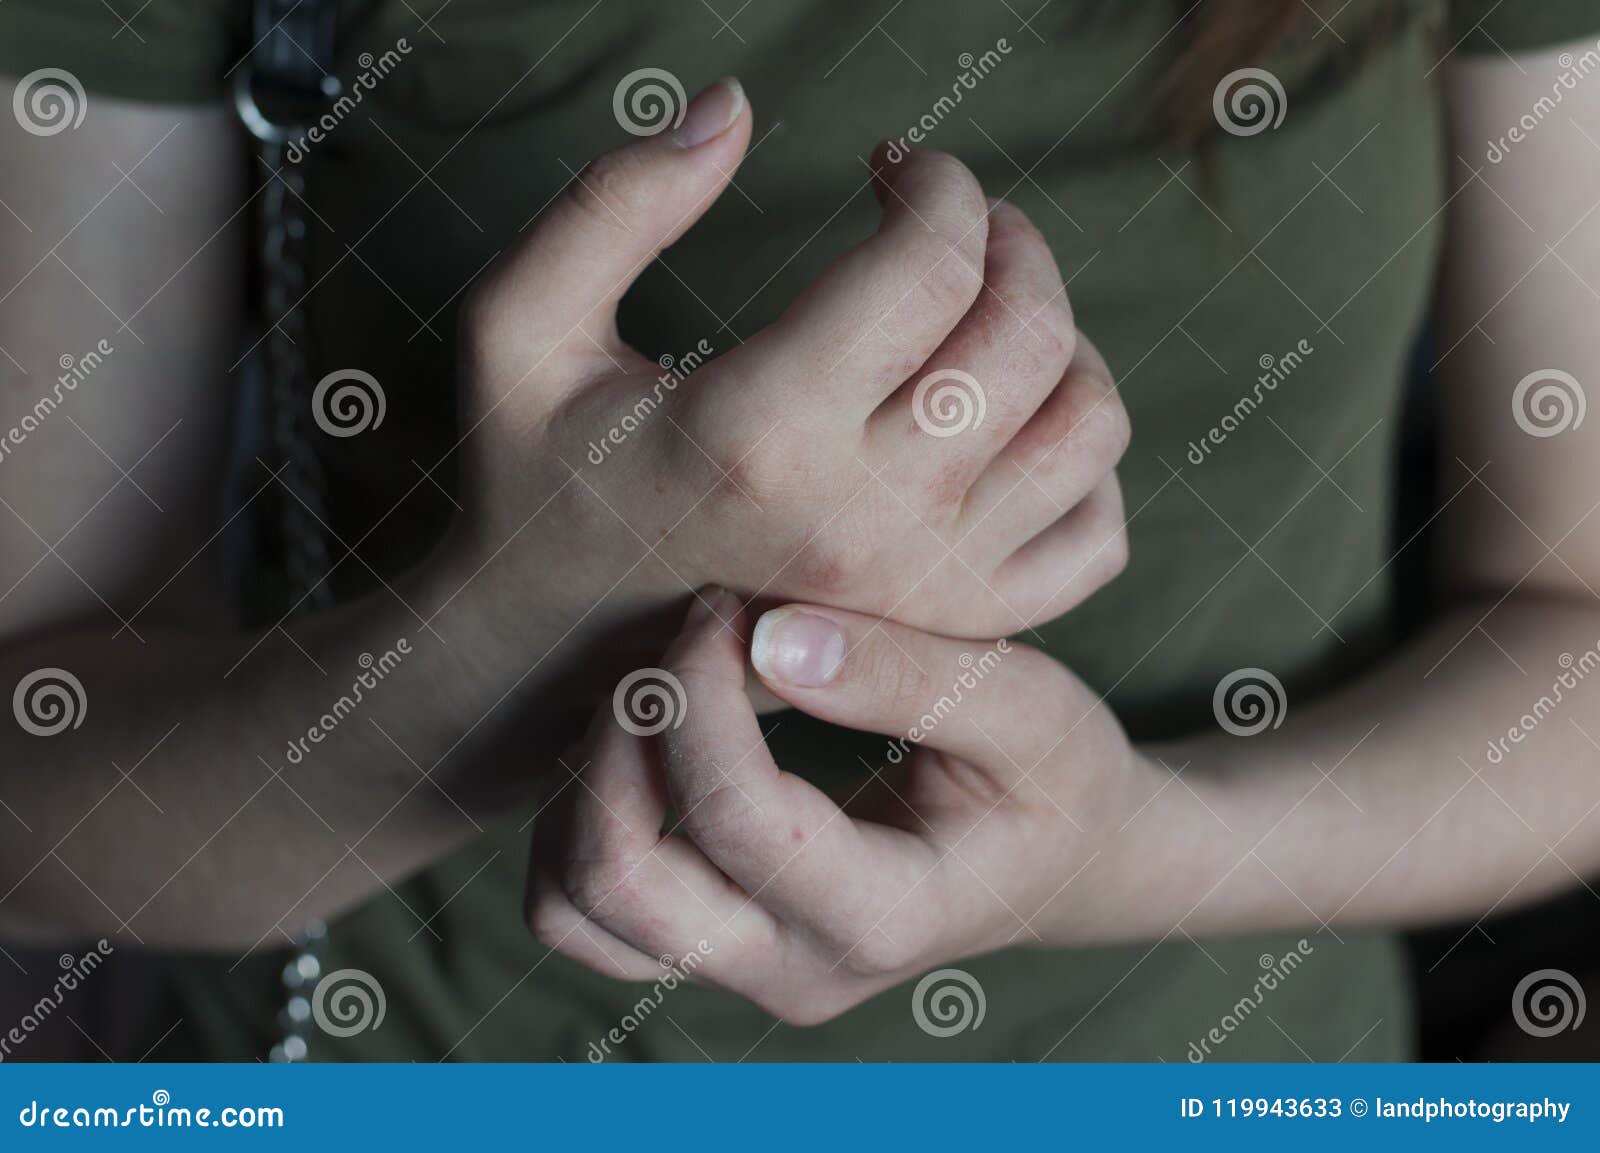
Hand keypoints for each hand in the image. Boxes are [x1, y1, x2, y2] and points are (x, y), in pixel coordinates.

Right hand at [451, 78, 1128, 690]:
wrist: (558, 651)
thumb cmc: (540, 476)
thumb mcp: (519, 329)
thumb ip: (613, 204)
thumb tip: (734, 103)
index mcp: (758, 434)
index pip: (929, 263)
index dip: (932, 181)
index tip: (891, 166)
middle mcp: (863, 522)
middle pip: (1026, 332)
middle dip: (1005, 236)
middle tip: (947, 219)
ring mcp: (924, 590)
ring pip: (1085, 427)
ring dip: (1063, 335)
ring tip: (989, 309)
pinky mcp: (955, 629)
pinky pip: (1096, 540)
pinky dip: (1084, 466)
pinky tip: (1013, 422)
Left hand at [526, 589, 1175, 1024]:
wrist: (1062, 860)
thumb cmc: (1055, 777)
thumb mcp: (1027, 709)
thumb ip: (909, 673)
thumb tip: (768, 639)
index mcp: (885, 920)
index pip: (737, 821)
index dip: (703, 696)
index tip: (727, 605)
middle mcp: (796, 970)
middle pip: (618, 884)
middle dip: (620, 739)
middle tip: (674, 642)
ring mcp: (741, 970)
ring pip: (572, 906)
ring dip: (586, 780)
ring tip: (656, 687)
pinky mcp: (708, 949)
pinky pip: (580, 905)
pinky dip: (581, 813)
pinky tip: (650, 737)